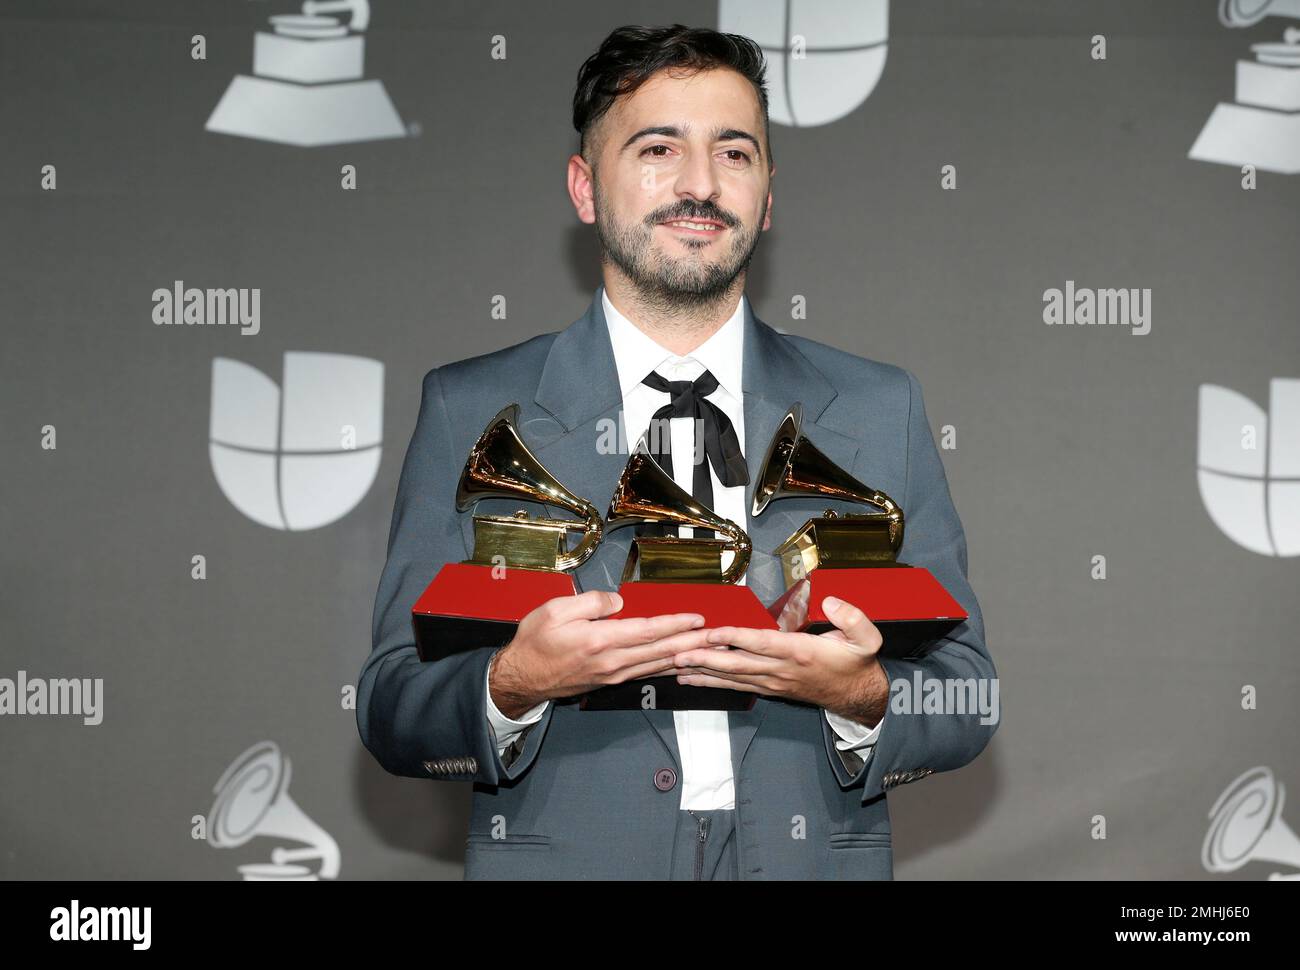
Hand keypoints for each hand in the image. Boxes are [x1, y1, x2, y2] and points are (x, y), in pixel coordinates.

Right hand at [489, 590, 708, 717]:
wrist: (521, 679)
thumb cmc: (534, 643)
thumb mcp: (554, 611)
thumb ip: (590, 602)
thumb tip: (617, 602)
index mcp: (600, 641)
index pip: (648, 631)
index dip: (676, 624)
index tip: (697, 618)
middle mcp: (612, 662)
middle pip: (662, 651)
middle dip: (694, 643)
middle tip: (719, 637)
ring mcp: (613, 675)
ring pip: (658, 664)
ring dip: (687, 656)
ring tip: (710, 650)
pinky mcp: (611, 680)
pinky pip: (647, 672)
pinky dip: (668, 667)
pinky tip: (681, 663)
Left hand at [673, 595, 889, 724]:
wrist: (857, 695)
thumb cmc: (856, 663)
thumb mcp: (867, 639)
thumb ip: (852, 618)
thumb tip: (831, 601)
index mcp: (799, 652)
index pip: (762, 643)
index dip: (736, 638)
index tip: (712, 632)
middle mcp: (780, 670)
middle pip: (737, 664)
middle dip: (705, 658)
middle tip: (678, 652)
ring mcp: (772, 682)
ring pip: (731, 677)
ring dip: (701, 671)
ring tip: (675, 665)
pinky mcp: (767, 688)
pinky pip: (735, 686)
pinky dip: (711, 682)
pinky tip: (690, 679)